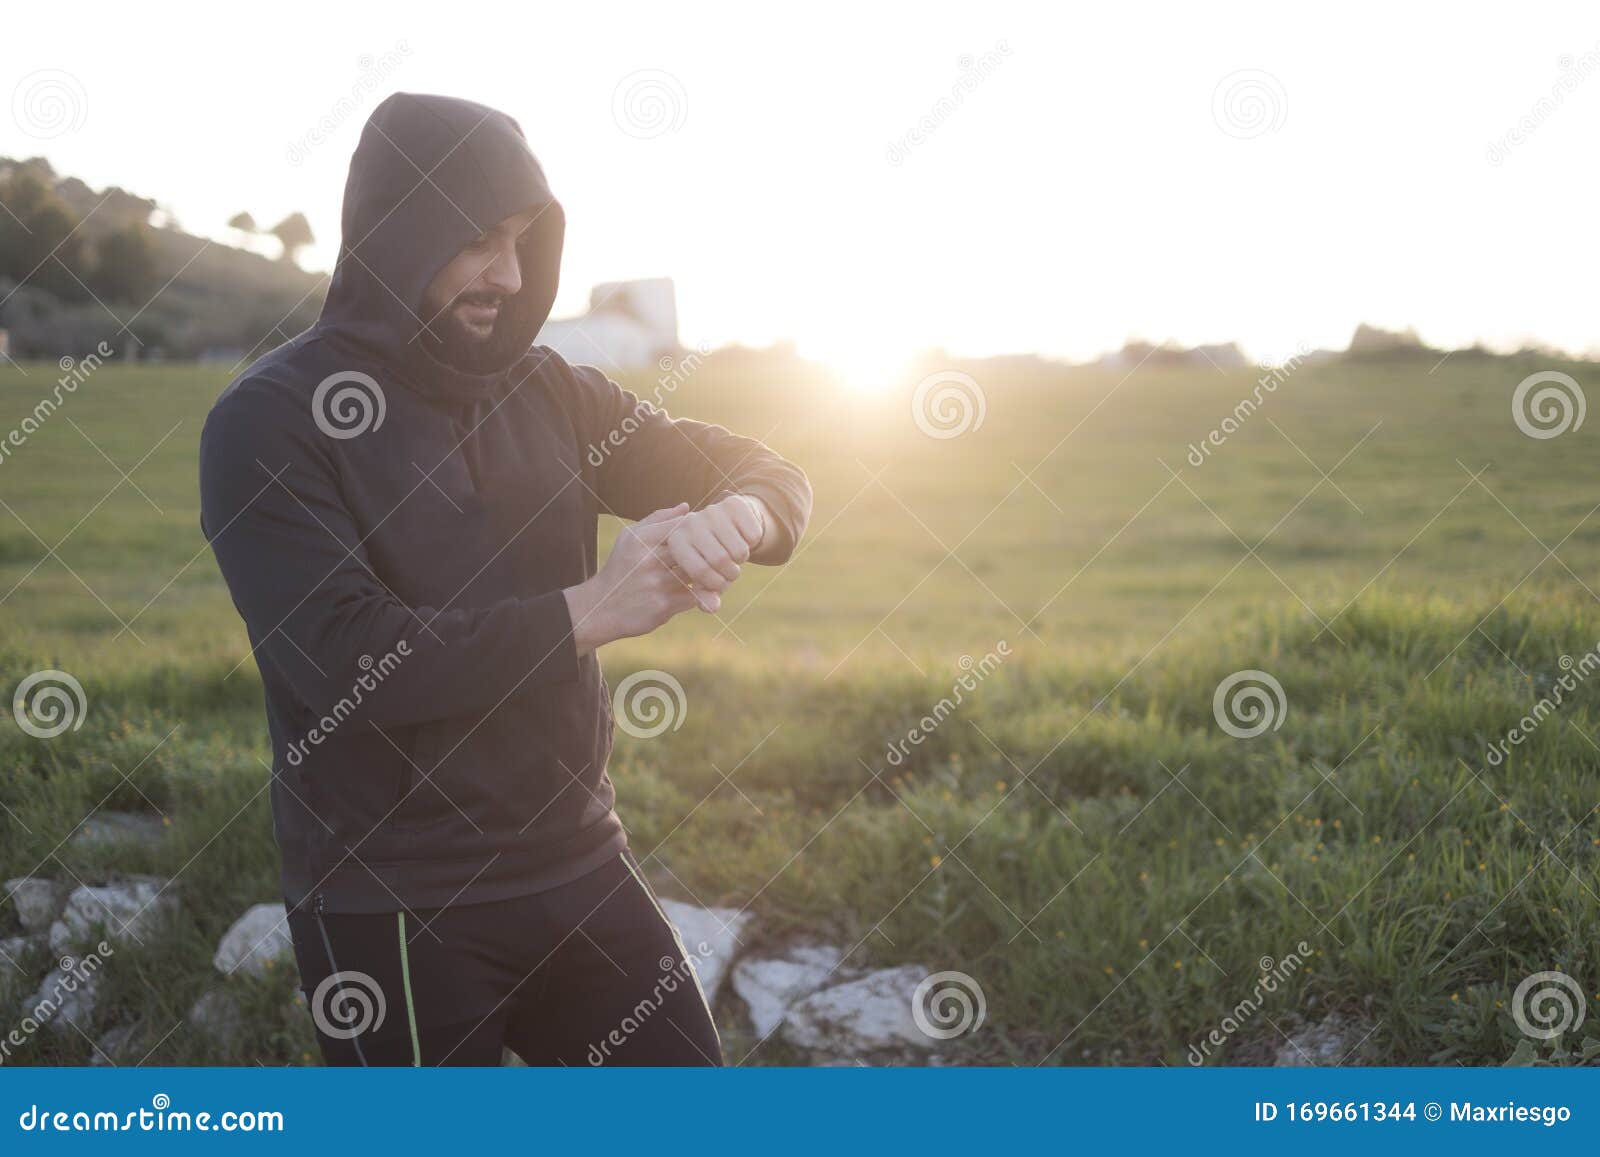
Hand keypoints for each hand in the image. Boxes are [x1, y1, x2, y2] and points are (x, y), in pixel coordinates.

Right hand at [563, 503, 701, 654]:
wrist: (601, 608)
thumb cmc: (621, 568)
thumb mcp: (630, 538)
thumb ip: (658, 519)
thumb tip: (686, 507)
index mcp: (642, 539)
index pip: (683, 526)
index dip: (699, 530)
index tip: (706, 535)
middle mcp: (648, 560)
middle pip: (694, 549)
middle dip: (709, 551)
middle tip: (717, 553)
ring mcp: (656, 583)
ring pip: (698, 572)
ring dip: (709, 572)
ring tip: (714, 571)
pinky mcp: (663, 605)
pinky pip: (695, 595)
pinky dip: (703, 593)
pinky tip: (703, 590)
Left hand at [659, 494, 765, 609]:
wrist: (728, 526)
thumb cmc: (711, 558)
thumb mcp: (705, 578)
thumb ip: (705, 595)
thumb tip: (711, 608)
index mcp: (676, 542)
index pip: (700, 572)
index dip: (715, 584)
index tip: (719, 583)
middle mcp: (690, 523)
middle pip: (721, 560)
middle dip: (731, 573)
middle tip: (730, 571)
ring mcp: (711, 512)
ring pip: (739, 550)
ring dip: (743, 559)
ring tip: (734, 554)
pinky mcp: (734, 505)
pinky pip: (753, 536)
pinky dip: (753, 543)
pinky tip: (742, 537)